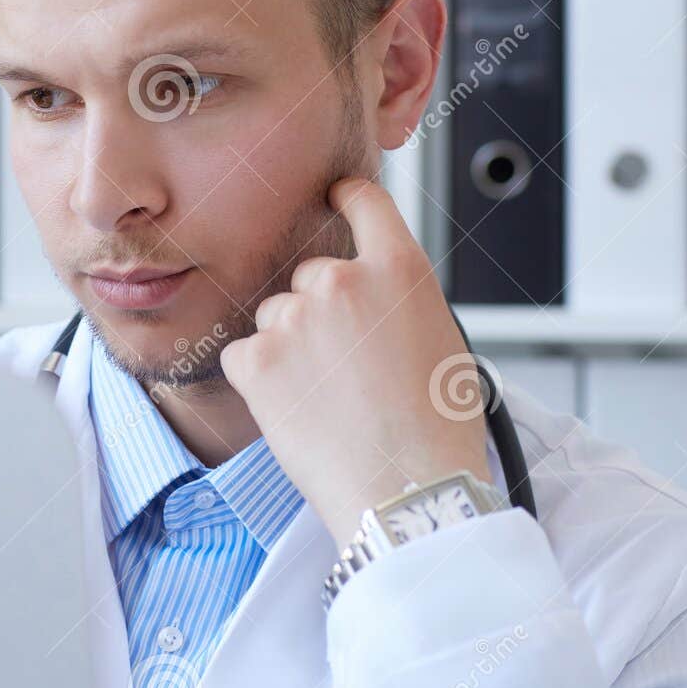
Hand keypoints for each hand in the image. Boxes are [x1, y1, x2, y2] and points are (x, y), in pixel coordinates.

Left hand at [219, 177, 490, 547]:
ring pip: (276, 318)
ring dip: (290, 348)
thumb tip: (372, 299)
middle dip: (320, 312)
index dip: (346, 197)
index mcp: (399, 270)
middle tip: (346, 367)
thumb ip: (399, 300)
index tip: (334, 196)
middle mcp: (342, 281)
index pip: (365, 202)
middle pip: (311, 275)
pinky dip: (260, 380)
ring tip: (329, 399)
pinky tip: (297, 410)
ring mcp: (294, 318)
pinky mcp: (256, 358)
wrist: (408, 491)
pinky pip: (244, 354)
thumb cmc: (436, 431)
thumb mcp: (442, 340)